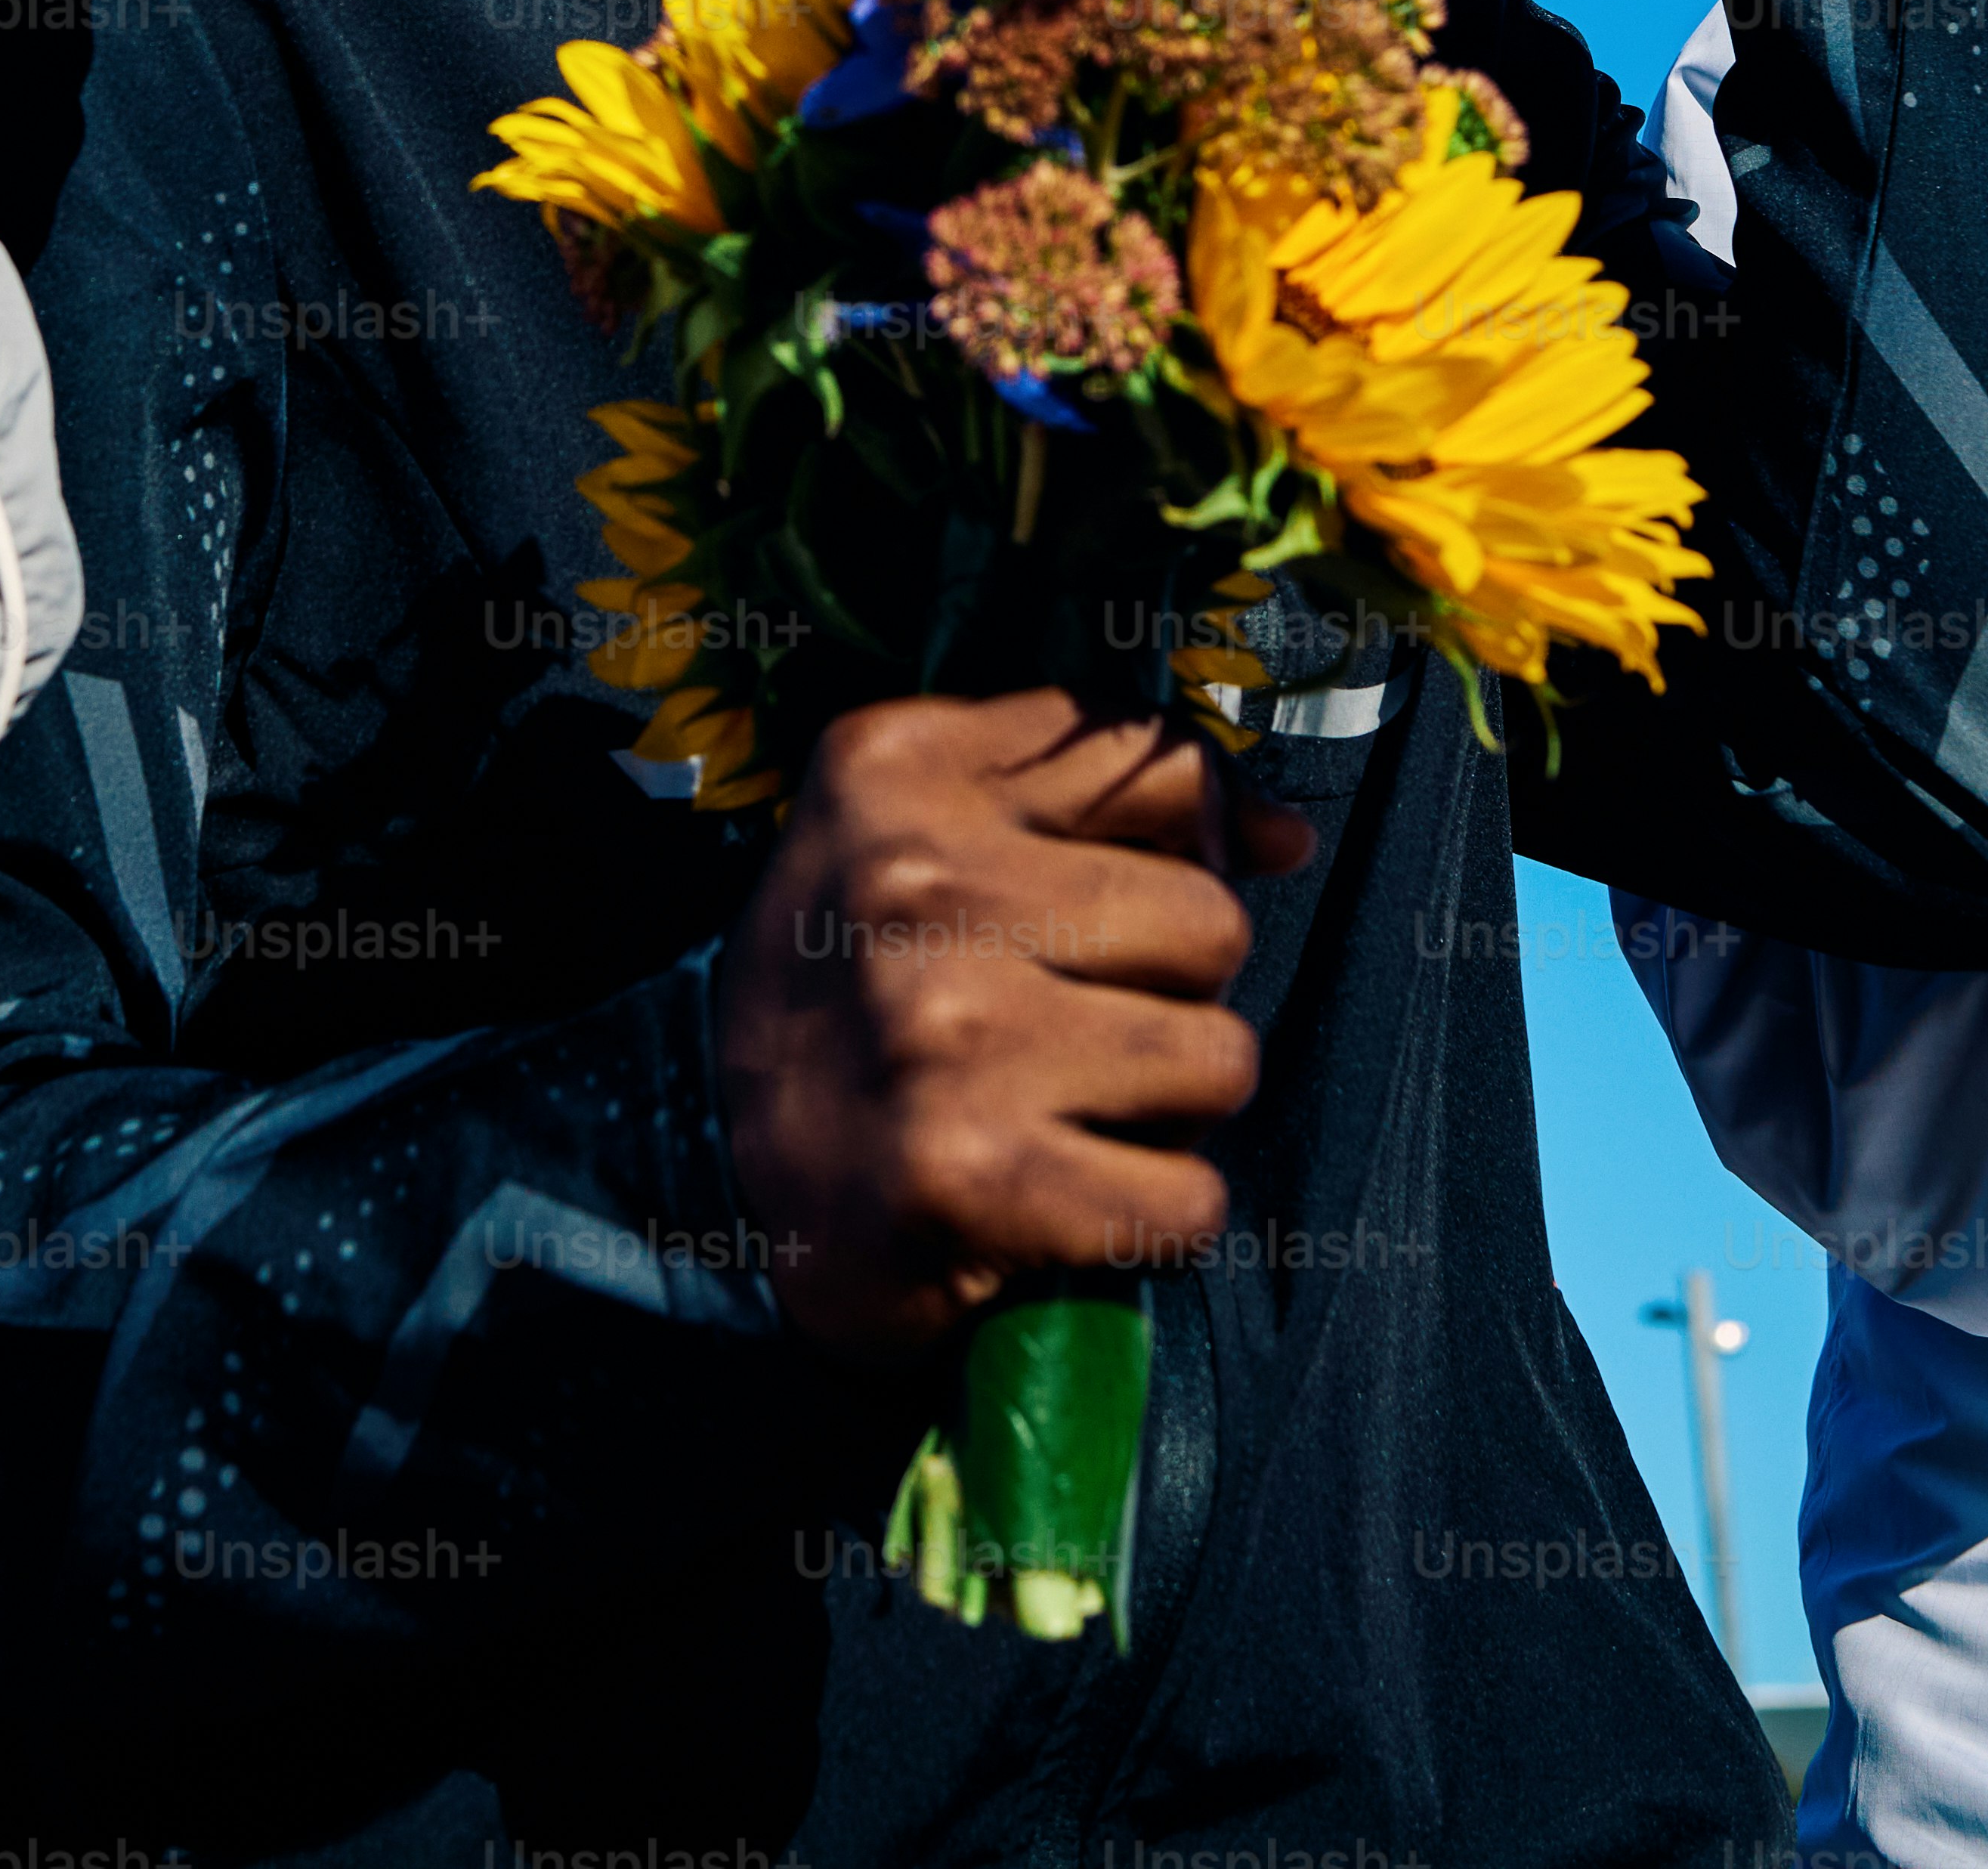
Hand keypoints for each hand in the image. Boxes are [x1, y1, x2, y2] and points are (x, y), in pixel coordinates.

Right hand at [713, 691, 1318, 1362]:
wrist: (699, 1158)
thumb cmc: (853, 980)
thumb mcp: (932, 825)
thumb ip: (1106, 795)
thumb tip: (1288, 837)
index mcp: (901, 767)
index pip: (1166, 767)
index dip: (1188, 847)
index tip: (1126, 910)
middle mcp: (914, 884)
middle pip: (1213, 923)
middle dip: (1172, 993)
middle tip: (1074, 1031)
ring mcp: (941, 1031)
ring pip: (1218, 1060)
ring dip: (1167, 1109)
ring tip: (1067, 1110)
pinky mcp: (967, 1177)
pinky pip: (1185, 1199)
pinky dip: (1150, 1220)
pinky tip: (1068, 1198)